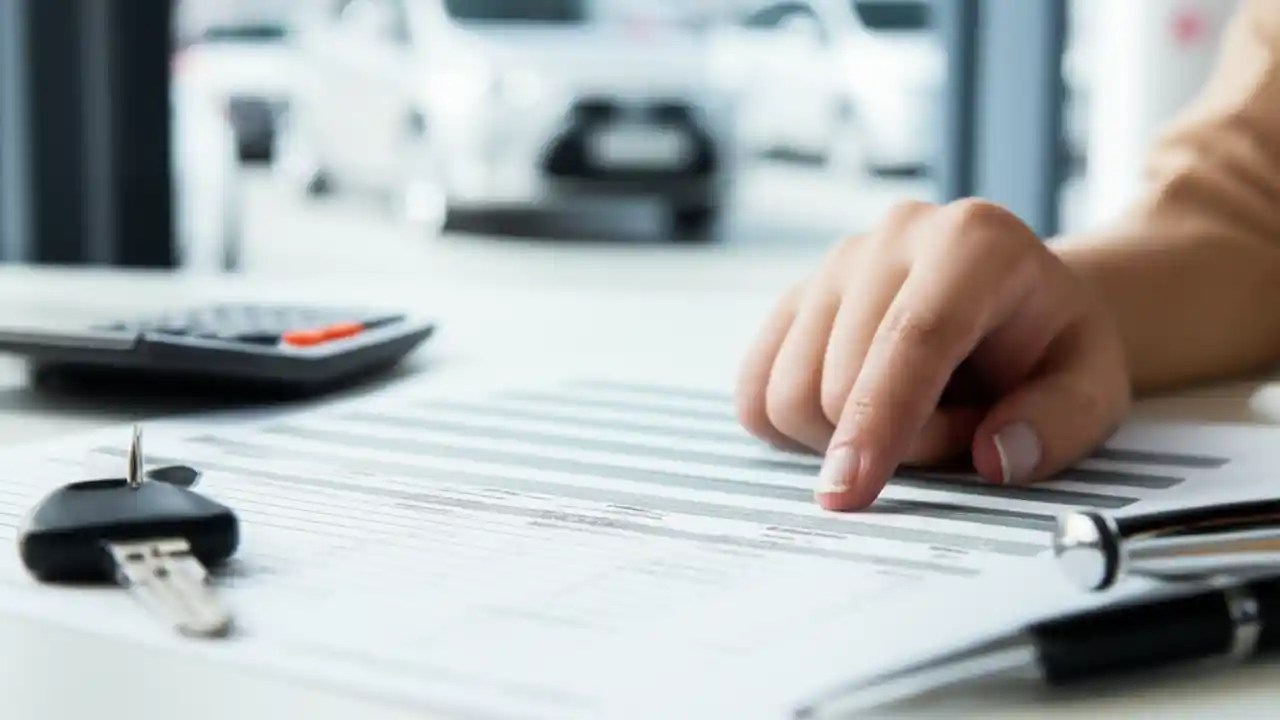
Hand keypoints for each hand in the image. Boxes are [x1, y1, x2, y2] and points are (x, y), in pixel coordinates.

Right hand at [736, 199, 1130, 510]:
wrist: (1016, 303)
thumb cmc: (1049, 346)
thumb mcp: (1094, 386)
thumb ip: (1061, 423)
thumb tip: (996, 457)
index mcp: (974, 243)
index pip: (911, 338)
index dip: (880, 421)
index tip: (852, 493)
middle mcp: (893, 238)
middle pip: (837, 380)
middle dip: (893, 442)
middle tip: (955, 431)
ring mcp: (832, 264)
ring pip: (785, 391)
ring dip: (846, 436)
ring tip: (912, 414)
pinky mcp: (794, 300)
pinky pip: (756, 392)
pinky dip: (797, 429)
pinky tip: (856, 413)